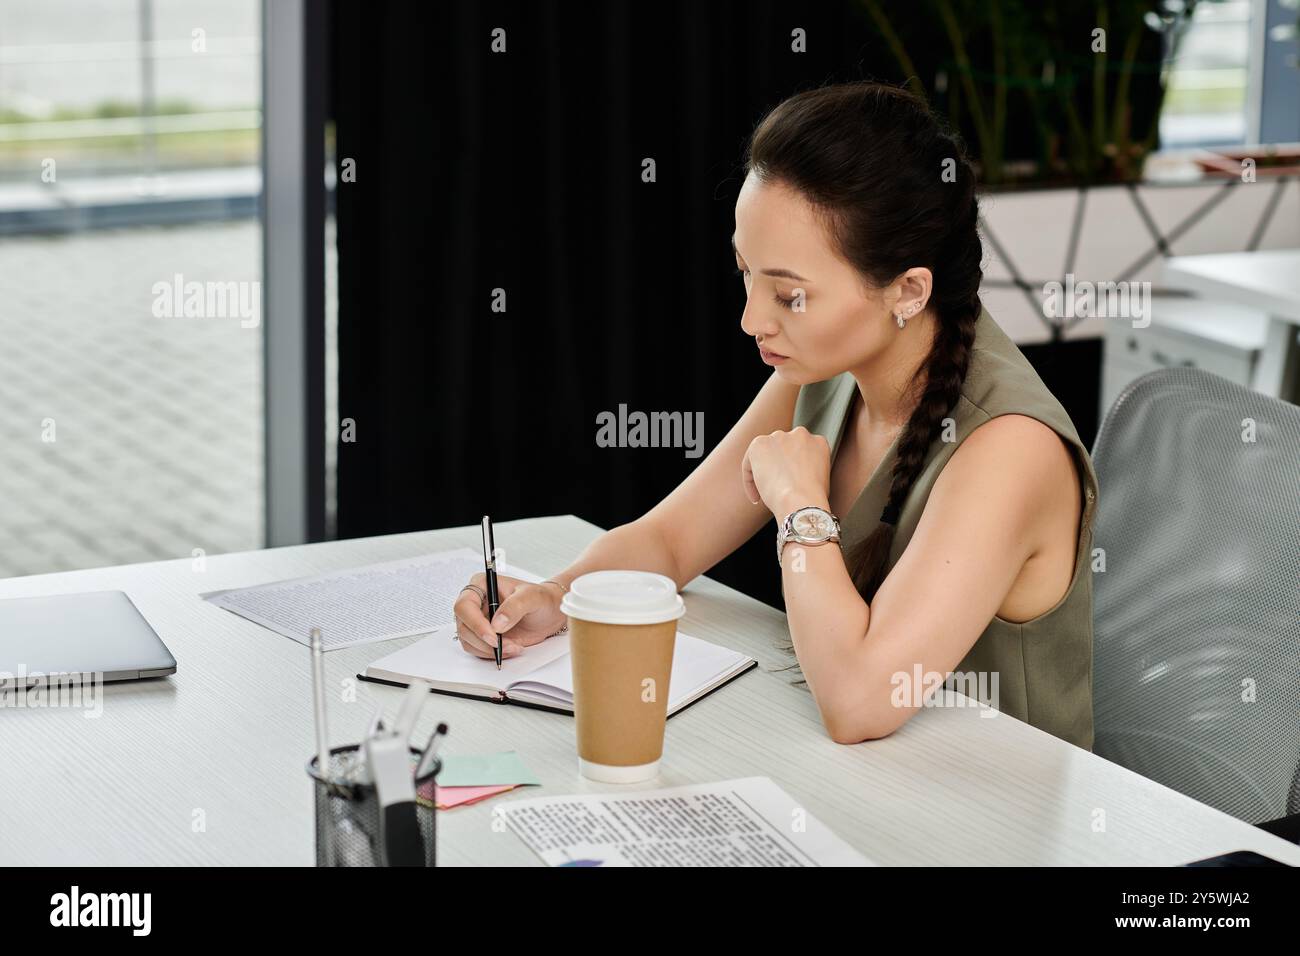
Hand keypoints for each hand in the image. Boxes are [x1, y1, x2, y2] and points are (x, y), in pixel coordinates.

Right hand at [452, 574, 568, 660]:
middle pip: (464, 626)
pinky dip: (492, 654)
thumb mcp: (532, 597)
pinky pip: (478, 650)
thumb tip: (497, 623)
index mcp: (481, 585)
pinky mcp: (482, 636)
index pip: (465, 605)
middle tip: (505, 646)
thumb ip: (514, 607)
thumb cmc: (540, 599)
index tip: (493, 636)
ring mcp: (477, 621)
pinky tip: (511, 648)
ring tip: (513, 646)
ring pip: (468, 641)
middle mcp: (475, 603)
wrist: (549, 613)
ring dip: (489, 650)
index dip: (475, 623)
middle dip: (484, 641)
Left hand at [740, 426, 831, 517]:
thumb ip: (809, 469)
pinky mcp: (759, 444)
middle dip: (778, 467)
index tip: (791, 485)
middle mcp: (800, 434)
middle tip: (776, 488)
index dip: (794, 469)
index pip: (802, 452)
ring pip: (765, 455)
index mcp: (818, 442)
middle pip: (783, 450)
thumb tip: (798, 476)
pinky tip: (757, 498)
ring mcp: (780, 437)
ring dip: (764, 473)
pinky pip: (750, 462)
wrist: (801, 501)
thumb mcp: (821, 480)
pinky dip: (750, 481)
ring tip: (766, 494)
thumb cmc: (813, 500)